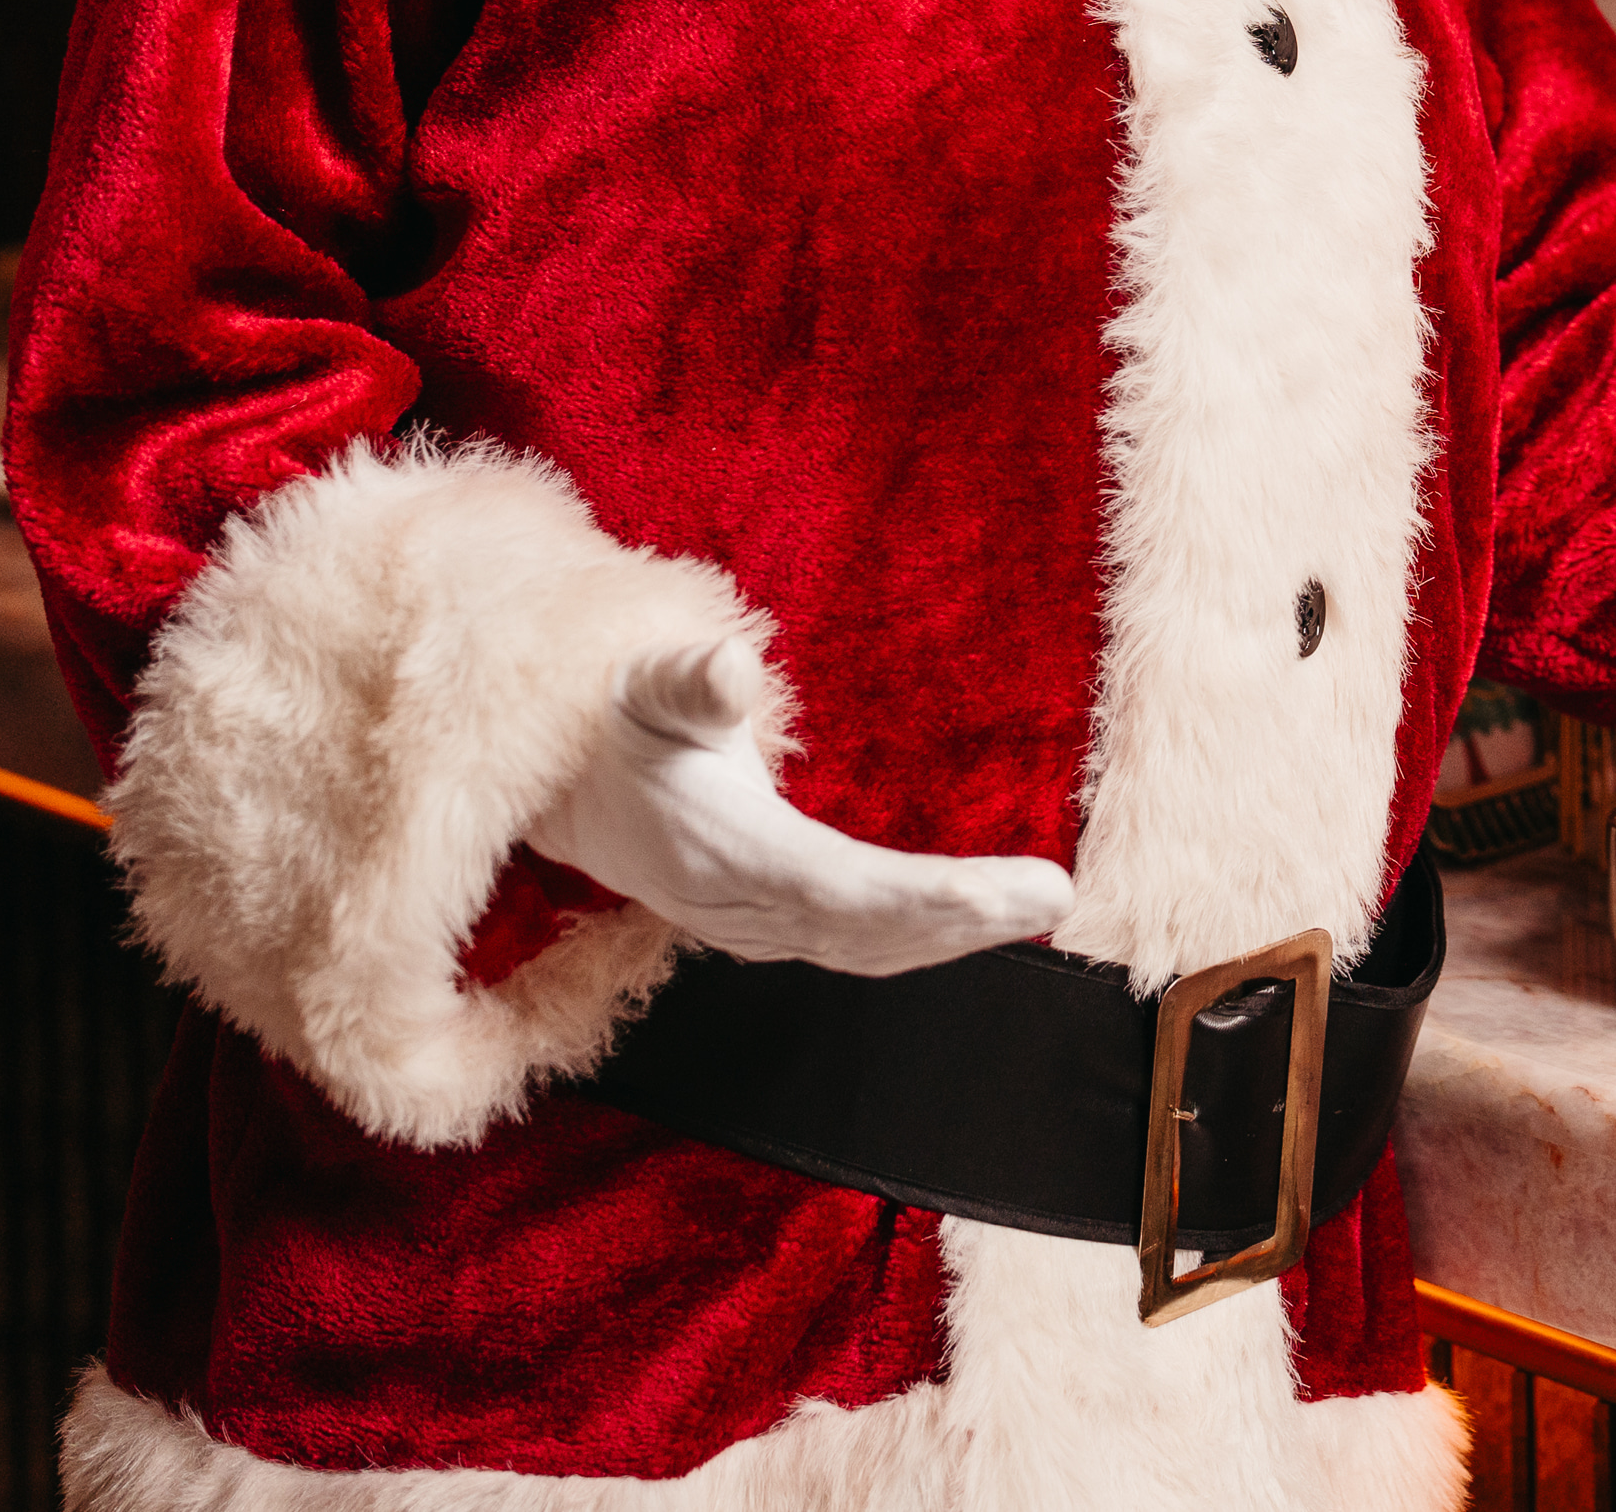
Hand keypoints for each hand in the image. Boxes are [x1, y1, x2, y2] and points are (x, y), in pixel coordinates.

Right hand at [524, 639, 1072, 974]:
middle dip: (963, 921)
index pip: (836, 889)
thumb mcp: (642, 684)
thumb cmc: (615, 722)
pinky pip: (857, 945)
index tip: (997, 892)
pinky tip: (980, 923)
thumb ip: (688, 679)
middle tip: (1052, 897)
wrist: (564, 787)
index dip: (921, 898)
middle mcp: (738, 906)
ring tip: (1038, 909)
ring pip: (868, 947)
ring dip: (956, 936)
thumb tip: (736, 668)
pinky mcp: (767, 925)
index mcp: (718, 852)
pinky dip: (923, 939)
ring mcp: (751, 926)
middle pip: (866, 931)